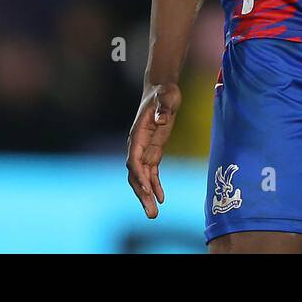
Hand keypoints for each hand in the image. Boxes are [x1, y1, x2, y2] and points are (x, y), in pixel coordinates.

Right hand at [126, 82, 180, 217]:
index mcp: (138, 134)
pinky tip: (161, 199)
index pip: (134, 160)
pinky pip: (151, 172)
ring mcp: (144, 148)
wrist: (160, 87)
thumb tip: (162, 120)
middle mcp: (137, 144)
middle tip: (151, 213)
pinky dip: (155, 185)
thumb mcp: (167, 95)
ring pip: (142, 177)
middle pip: (135, 174)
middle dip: (142, 194)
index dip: (140, 176)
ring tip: (154, 213)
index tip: (148, 191)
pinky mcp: (153, 149)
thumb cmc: (164, 91)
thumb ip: (164, 107)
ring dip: (146, 195)